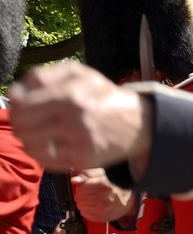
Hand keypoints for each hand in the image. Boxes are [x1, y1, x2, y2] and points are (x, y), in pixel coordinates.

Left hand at [8, 61, 152, 171]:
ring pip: (30, 145)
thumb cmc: (101, 95)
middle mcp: (74, 119)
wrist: (138, 122)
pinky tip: (49, 144)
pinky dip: (41, 153)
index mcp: (70, 95)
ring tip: (38, 133)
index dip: (16, 105)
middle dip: (20, 123)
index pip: (22, 105)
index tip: (22, 105)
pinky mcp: (83, 160)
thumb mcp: (78, 73)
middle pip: (22, 126)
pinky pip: (45, 160)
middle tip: (28, 121)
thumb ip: (42, 76)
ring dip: (28, 139)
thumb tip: (13, 94)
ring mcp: (79, 142)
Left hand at [71, 169, 137, 221]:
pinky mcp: (102, 217)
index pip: (79, 188)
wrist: (129, 200)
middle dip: (82, 195)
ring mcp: (102, 209)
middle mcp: (102, 198)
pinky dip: (87, 211)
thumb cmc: (115, 186)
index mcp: (102, 185)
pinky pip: (85, 215)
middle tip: (90, 193)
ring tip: (93, 199)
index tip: (86, 186)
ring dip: (84, 203)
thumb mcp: (103, 174)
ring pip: (80, 207)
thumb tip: (74, 180)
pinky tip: (94, 206)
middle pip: (78, 198)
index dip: (81, 186)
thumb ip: (87, 175)